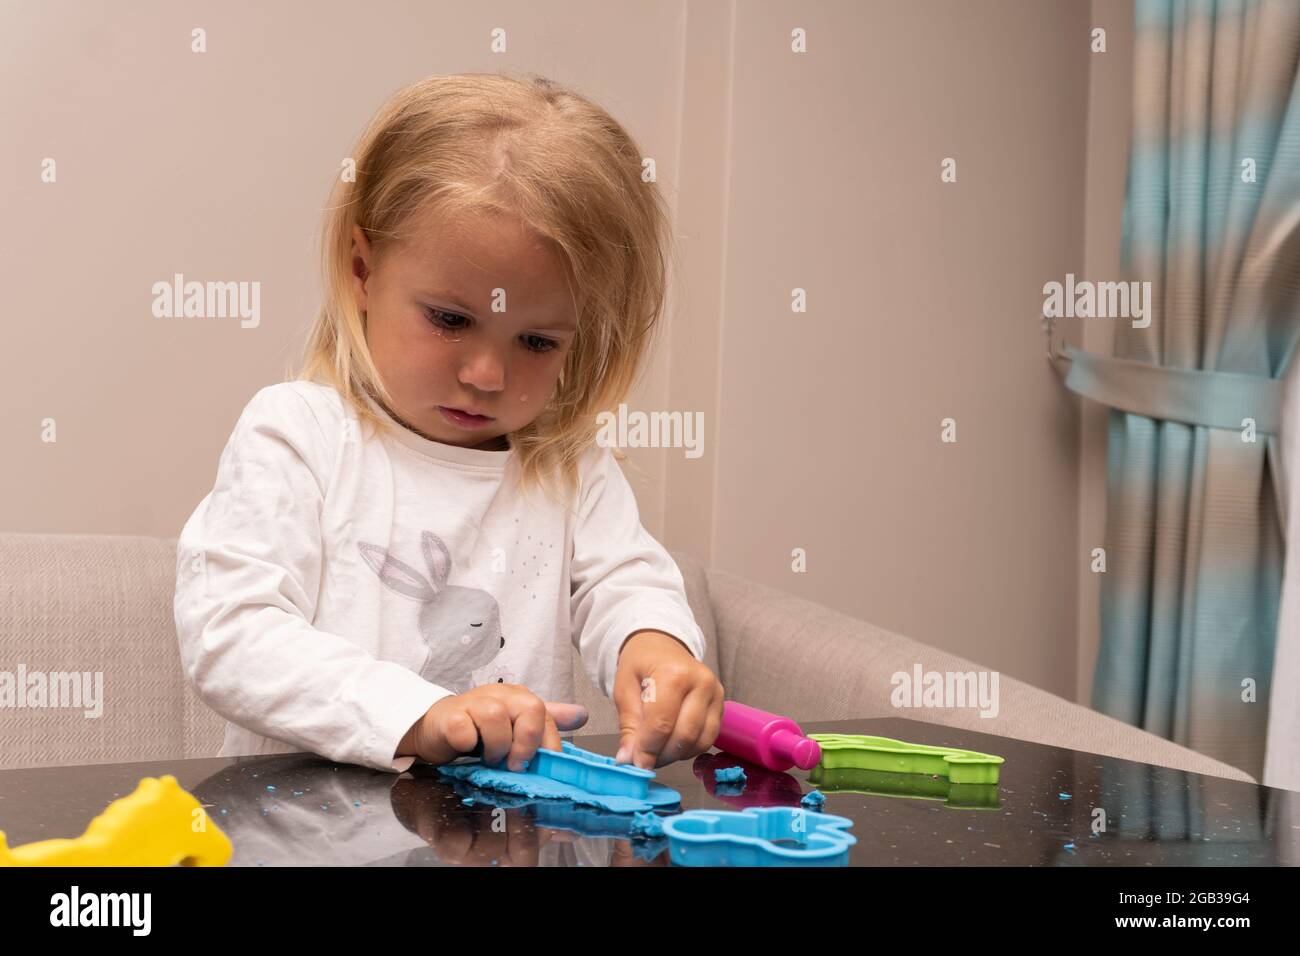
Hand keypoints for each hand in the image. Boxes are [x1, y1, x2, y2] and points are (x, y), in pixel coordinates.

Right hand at [397, 684, 588, 769]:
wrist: (436, 725)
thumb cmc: (478, 727)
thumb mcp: (515, 725)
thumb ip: (546, 722)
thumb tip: (582, 715)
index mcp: (520, 698)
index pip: (548, 717)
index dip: (548, 746)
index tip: (541, 768)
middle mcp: (501, 695)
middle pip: (531, 708)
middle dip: (527, 743)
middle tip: (515, 765)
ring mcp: (474, 702)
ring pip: (496, 717)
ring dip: (497, 747)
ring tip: (490, 759)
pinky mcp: (450, 716)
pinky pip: (463, 728)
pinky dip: (468, 742)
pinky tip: (466, 748)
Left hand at [612, 630, 723, 769]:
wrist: (661, 646)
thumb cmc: (641, 665)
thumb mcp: (624, 689)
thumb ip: (629, 726)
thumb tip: (629, 760)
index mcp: (674, 673)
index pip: (662, 723)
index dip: (648, 749)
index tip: (636, 764)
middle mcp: (701, 682)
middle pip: (684, 735)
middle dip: (662, 755)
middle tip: (644, 760)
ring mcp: (715, 694)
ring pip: (699, 741)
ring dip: (675, 754)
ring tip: (656, 750)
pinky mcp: (721, 705)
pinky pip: (708, 739)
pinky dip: (689, 748)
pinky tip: (672, 743)